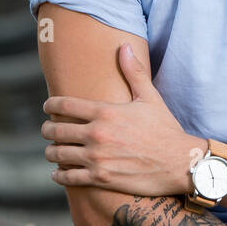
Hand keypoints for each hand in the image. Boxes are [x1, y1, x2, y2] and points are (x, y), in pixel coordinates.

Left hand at [41, 43, 203, 196]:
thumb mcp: (150, 98)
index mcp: (105, 112)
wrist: (179, 163)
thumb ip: (134, 72)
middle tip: (48, 130)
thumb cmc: (165, 129)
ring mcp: (97, 158)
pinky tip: (59, 172)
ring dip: (51, 152)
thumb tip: (125, 47)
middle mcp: (97, 134)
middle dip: (48, 129)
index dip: (50, 105)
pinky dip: (59, 174)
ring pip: (57, 154)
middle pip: (55, 130)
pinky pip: (68, 177)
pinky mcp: (100, 178)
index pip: (64, 105)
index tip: (48, 107)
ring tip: (53, 150)